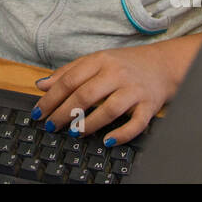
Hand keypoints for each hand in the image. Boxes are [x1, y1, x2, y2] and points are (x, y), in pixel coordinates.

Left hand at [31, 36, 201, 145]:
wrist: (163, 64)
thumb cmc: (125, 64)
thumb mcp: (96, 61)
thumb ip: (68, 72)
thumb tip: (41, 85)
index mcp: (100, 61)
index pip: (70, 80)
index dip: (51, 98)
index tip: (39, 112)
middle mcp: (116, 74)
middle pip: (85, 94)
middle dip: (64, 113)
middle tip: (51, 126)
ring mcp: (134, 90)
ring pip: (109, 109)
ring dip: (89, 124)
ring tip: (74, 133)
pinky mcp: (149, 105)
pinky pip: (136, 123)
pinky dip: (122, 134)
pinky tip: (107, 141)